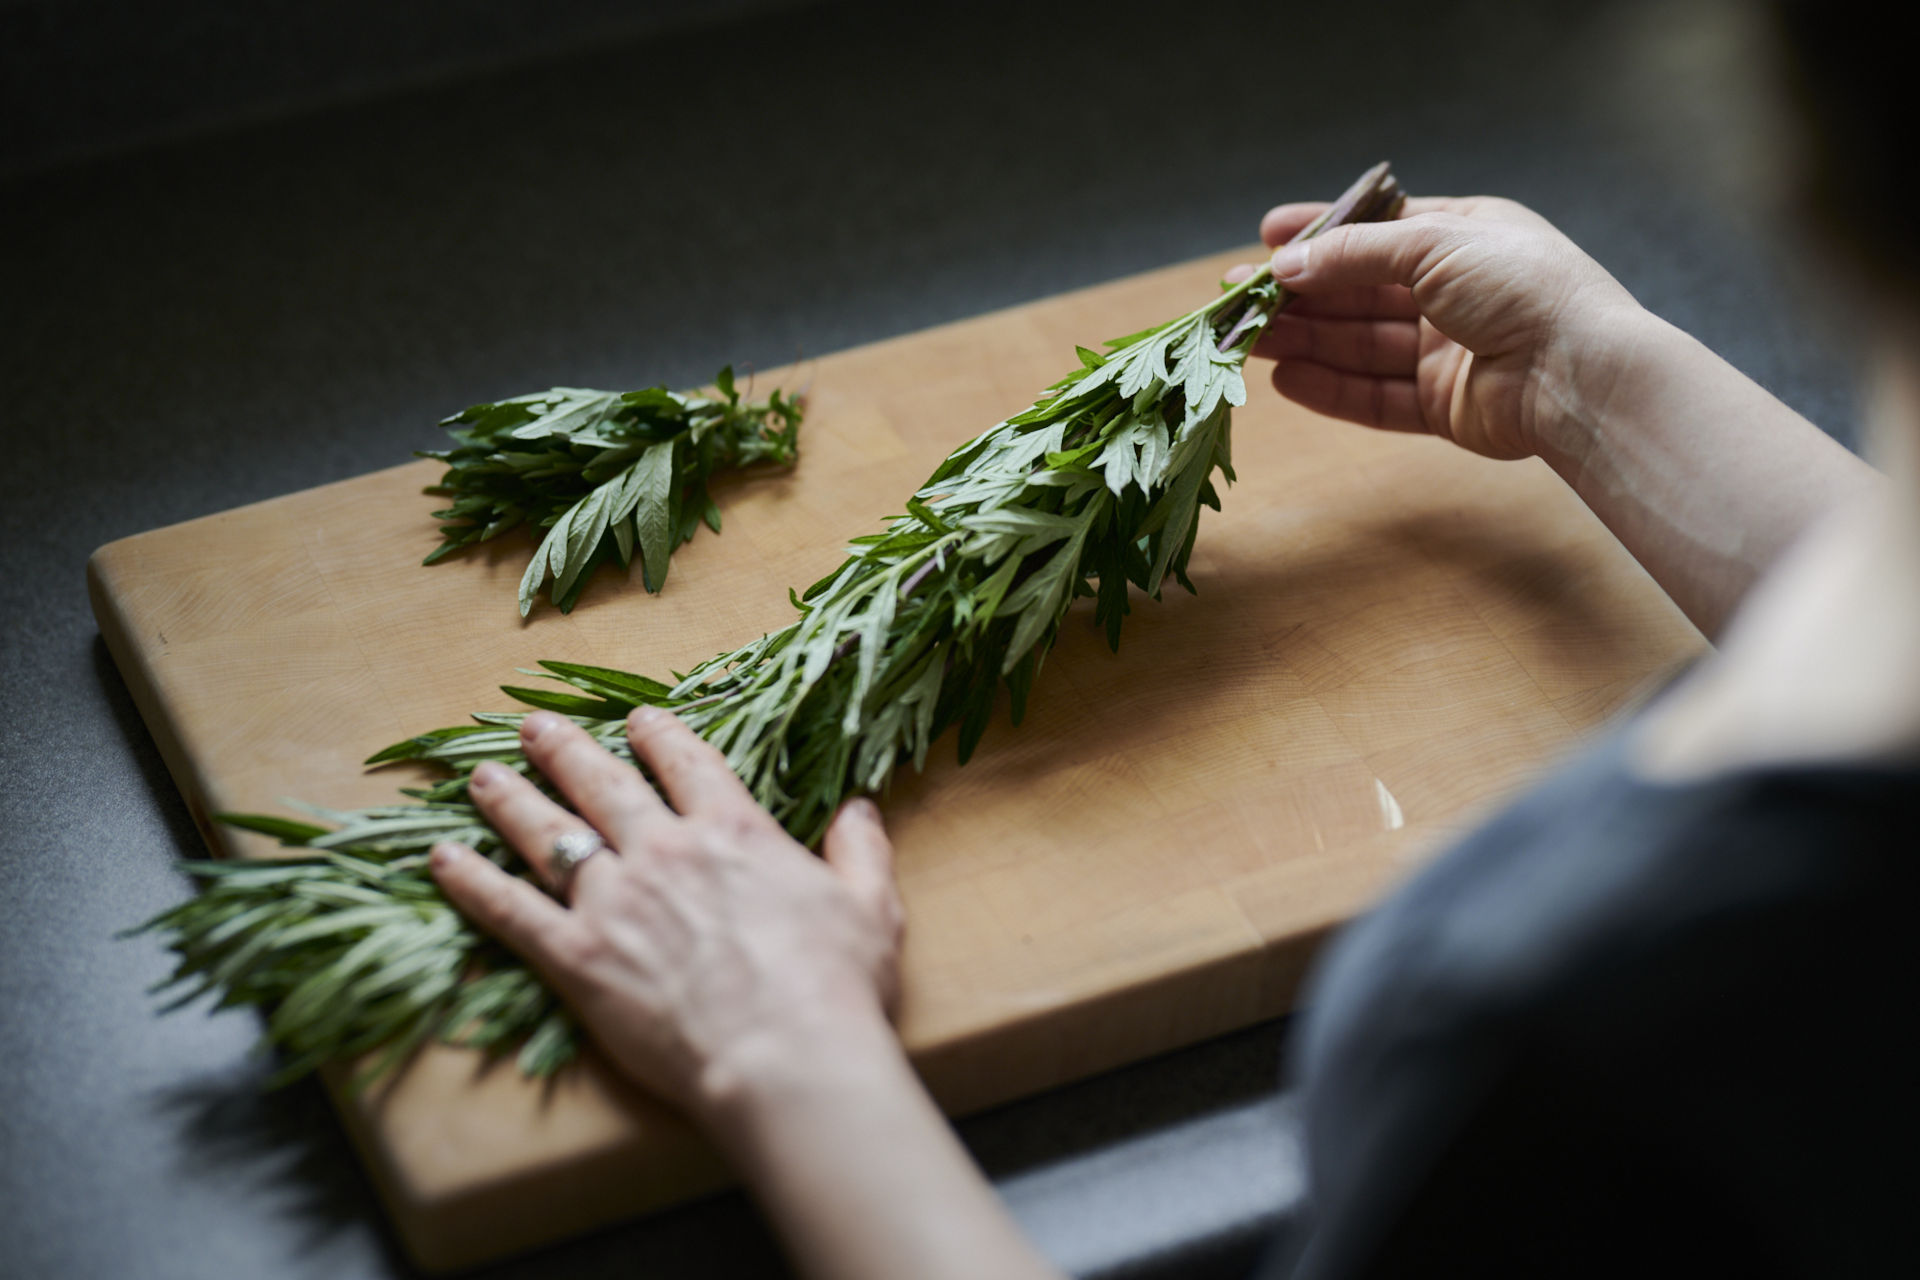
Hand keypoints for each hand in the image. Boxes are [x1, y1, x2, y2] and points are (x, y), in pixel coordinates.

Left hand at [428, 708, 904, 1122]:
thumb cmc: (835, 984)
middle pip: (603, 784)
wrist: (784, 1054)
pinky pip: (511, 910)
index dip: (658, 734)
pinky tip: (441, 861)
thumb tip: (859, 808)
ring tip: (482, 777)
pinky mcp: (578, 958)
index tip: (636, 719)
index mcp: (734, 831)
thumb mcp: (870, 906)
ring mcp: (614, 900)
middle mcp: (664, 851)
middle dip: (566, 749)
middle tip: (534, 727)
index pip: (686, 762)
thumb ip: (860, 849)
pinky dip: (472, 883)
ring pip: (549, 833)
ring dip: (511, 800)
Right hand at [1230, 195, 1644, 462]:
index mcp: (1464, 236)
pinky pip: (1376, 397)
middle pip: (1359, 293)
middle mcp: (1454, 291)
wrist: (1578, 372)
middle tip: (1235, 297)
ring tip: (1246, 340)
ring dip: (1303, 340)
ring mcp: (1448, 352)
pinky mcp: (1443, 406)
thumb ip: (1355, 255)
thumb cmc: (1521, 287)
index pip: (1379, 228)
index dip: (1322, 232)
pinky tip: (1286, 379)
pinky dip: (1331, 388)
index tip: (1266, 236)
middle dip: (1298, 294)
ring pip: (1359, 346)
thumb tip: (1285, 265)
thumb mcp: (1433, 243)